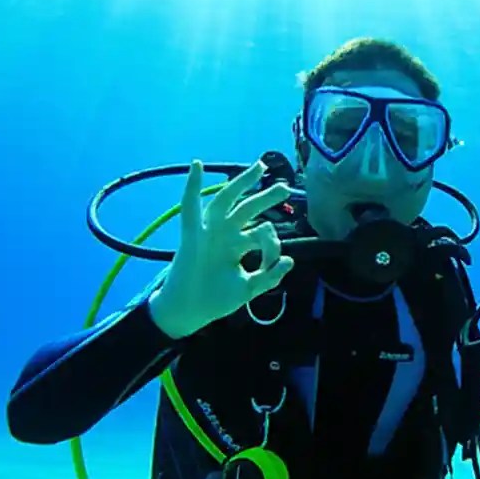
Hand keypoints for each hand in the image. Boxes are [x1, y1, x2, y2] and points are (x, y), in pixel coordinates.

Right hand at [148, 160, 294, 338]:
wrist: (189, 313)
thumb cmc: (216, 299)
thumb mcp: (248, 288)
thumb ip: (269, 277)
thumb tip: (290, 261)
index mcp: (237, 245)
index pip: (261, 234)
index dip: (273, 246)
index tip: (275, 265)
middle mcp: (224, 234)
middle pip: (247, 208)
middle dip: (266, 197)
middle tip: (285, 187)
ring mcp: (209, 233)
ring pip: (226, 201)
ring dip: (242, 183)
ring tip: (259, 167)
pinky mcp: (192, 237)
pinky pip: (190, 209)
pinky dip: (191, 187)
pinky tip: (197, 165)